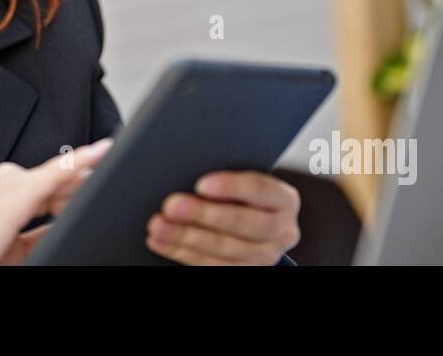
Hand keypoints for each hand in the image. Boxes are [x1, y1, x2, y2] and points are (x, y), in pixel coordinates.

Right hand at [0, 137, 113, 264]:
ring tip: (112, 166)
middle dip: (83, 187)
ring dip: (87, 175)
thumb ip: (38, 234)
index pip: (49, 192)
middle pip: (58, 185)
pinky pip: (60, 171)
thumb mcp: (14, 249)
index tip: (94, 189)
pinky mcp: (21, 188)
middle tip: (112, 182)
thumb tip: (63, 229)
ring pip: (62, 178)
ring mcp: (14, 182)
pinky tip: (101, 153)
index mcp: (5, 196)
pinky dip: (82, 160)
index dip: (73, 193)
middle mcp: (8, 183)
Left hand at [145, 170, 299, 264]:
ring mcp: (264, 256)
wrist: (252, 227)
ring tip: (158, 225)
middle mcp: (281, 230)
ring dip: (185, 236)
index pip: (260, 189)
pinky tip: (161, 241)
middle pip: (243, 223)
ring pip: (224, 248)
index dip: (231, 187)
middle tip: (171, 205)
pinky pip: (211, 265)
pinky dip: (181, 252)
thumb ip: (226, 178)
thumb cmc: (241, 194)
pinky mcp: (244, 272)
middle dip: (203, 214)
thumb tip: (186, 170)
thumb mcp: (243, 180)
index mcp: (284, 199)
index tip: (201, 184)